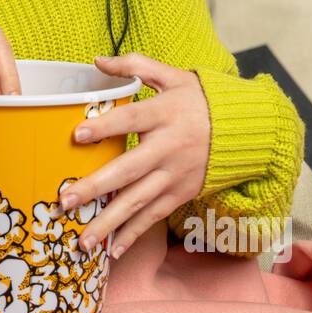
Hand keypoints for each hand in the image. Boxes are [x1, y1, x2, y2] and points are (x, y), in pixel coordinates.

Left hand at [62, 51, 210, 258]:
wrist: (246, 131)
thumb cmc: (200, 100)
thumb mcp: (173, 75)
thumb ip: (135, 65)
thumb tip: (97, 60)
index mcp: (165, 114)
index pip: (132, 120)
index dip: (105, 127)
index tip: (77, 135)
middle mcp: (168, 148)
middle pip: (128, 169)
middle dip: (95, 187)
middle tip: (65, 201)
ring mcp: (174, 175)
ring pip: (138, 201)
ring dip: (108, 223)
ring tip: (81, 241)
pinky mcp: (180, 194)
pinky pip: (153, 217)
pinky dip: (133, 235)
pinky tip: (111, 251)